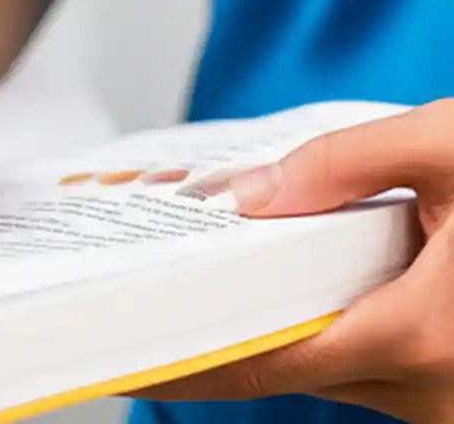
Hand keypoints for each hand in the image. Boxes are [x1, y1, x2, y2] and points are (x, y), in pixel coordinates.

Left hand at [138, 100, 453, 422]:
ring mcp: (440, 397)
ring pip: (324, 367)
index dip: (187, 356)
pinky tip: (291, 282)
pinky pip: (363, 364)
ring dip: (276, 325)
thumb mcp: (450, 145)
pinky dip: (324, 327)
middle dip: (221, 326)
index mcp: (420, 335)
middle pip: (285, 363)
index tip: (123, 351)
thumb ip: (344, 163)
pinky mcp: (444, 385)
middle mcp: (429, 387)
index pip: (263, 362)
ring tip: (209, 279)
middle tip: (146, 297)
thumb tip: (247, 197)